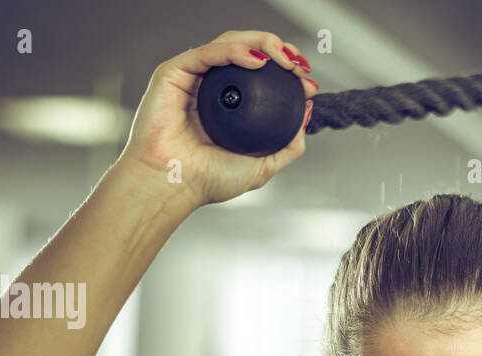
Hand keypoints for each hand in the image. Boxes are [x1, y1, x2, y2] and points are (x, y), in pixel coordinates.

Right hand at [117, 30, 318, 207]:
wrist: (174, 186)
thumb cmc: (208, 180)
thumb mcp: (263, 166)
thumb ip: (288, 144)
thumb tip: (307, 110)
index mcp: (229, 104)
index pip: (261, 73)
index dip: (287, 70)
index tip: (308, 82)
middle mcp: (211, 86)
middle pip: (248, 49)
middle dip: (278, 49)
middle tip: (299, 64)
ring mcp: (192, 77)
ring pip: (229, 42)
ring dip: (262, 43)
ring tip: (284, 59)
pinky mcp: (173, 72)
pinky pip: (208, 53)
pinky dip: (234, 51)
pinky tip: (258, 61)